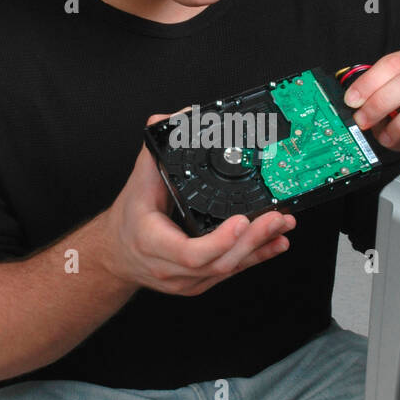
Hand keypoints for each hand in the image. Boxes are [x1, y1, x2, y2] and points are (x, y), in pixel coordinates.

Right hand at [99, 110, 296, 296]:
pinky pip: (232, 271)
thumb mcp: (137, 182)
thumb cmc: (129, 220)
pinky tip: (276, 243)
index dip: (220, 241)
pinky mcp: (201, 281)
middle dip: (252, 241)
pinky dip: (257, 256)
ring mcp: (188, 280)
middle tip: (275, 219)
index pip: (190, 253)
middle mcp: (171, 268)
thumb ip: (157, 150)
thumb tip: (177, 118)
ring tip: (282, 225)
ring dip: (260, 247)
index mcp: (153, 243)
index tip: (241, 221)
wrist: (117, 252)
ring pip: (228, 269)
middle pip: (218, 262)